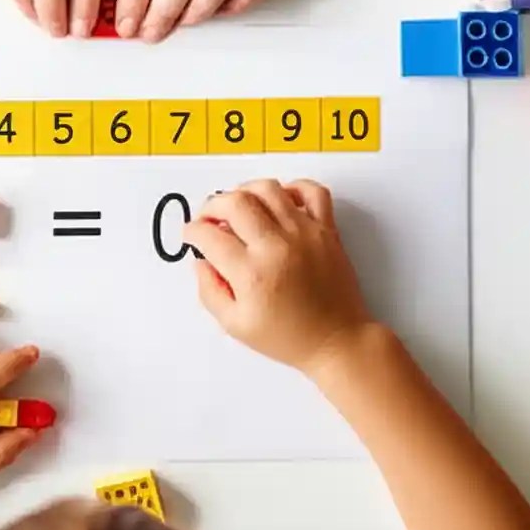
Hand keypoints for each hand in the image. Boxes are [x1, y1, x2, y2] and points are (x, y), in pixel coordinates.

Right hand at [182, 179, 371, 377]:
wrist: (336, 341)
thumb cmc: (289, 337)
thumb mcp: (235, 325)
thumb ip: (209, 291)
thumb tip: (201, 262)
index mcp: (251, 274)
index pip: (209, 236)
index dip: (193, 232)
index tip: (193, 235)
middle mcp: (277, 247)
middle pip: (234, 202)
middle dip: (212, 206)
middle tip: (209, 218)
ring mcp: (304, 234)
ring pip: (267, 189)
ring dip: (245, 191)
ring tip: (239, 206)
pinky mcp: (326, 230)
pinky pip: (312, 191)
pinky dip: (293, 187)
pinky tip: (280, 201)